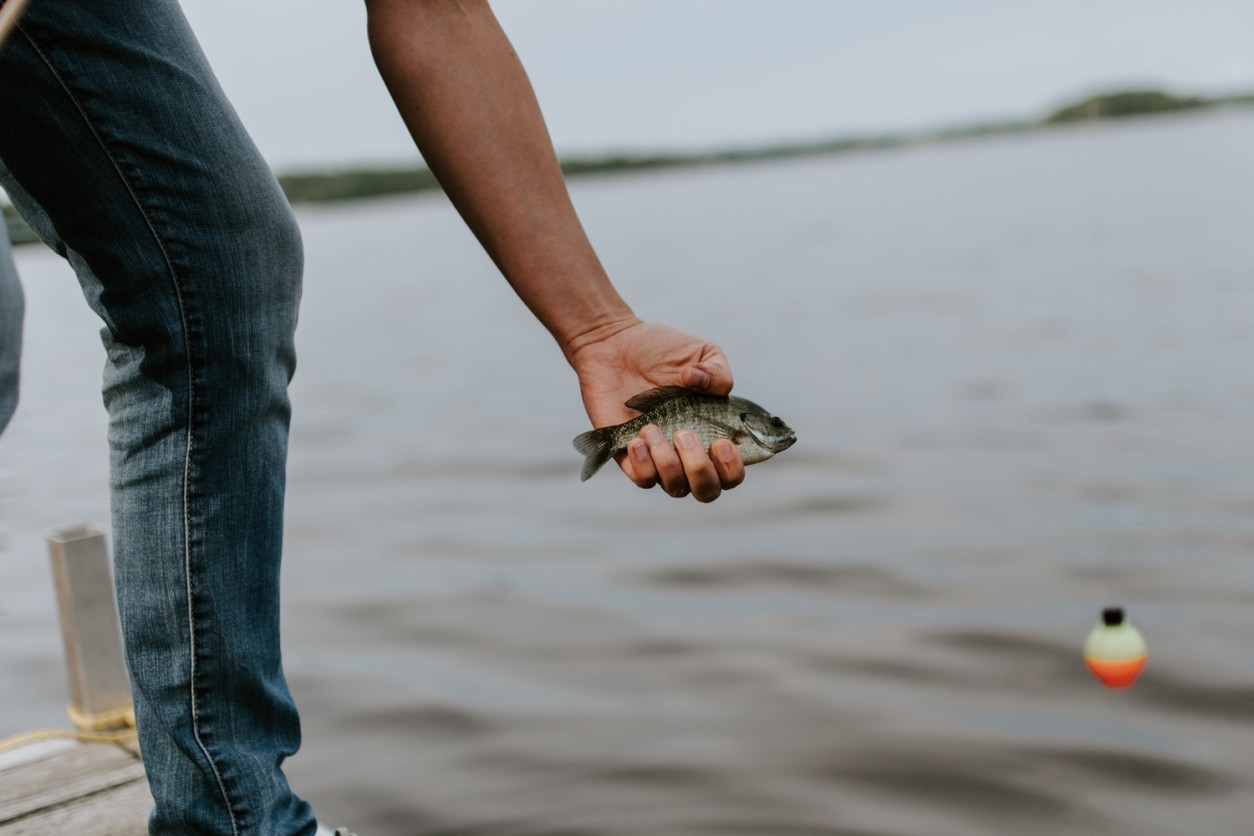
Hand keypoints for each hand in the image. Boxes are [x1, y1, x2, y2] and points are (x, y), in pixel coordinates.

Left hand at [569, 320, 745, 501]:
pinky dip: (643, 464)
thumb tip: (700, 383)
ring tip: (652, 427)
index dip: (732, 468)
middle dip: (699, 469)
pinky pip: (643, 479)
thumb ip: (718, 371)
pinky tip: (638, 438)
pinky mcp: (630, 457)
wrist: (616, 345)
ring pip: (676, 488)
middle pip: (707, 491)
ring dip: (668, 463)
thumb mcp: (703, 352)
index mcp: (714, 433)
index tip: (721, 443)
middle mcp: (689, 454)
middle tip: (684, 433)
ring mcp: (660, 459)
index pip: (732, 473)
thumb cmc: (663, 350)